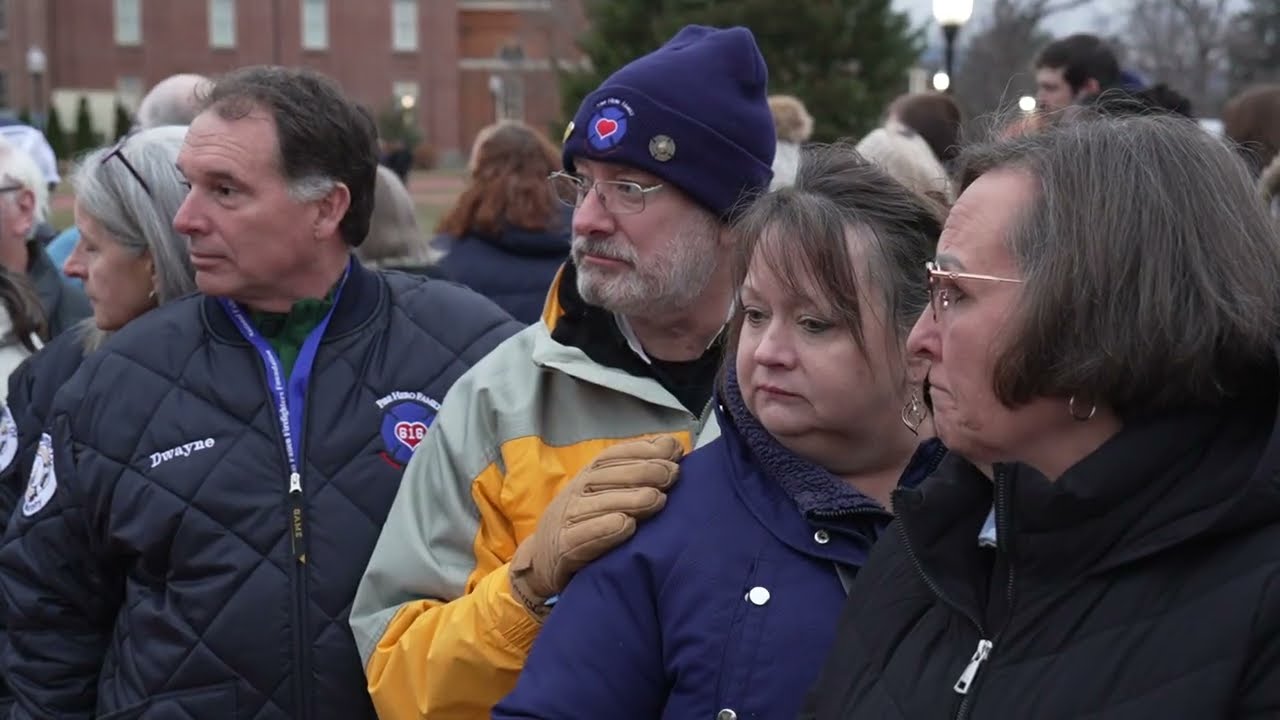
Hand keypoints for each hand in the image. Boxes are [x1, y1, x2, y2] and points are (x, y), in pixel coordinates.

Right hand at [509, 436, 683, 617]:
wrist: (542, 559)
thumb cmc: (588, 522)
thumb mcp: (608, 491)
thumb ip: (638, 469)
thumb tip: (673, 446)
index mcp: (589, 476)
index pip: (614, 455)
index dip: (642, 450)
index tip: (673, 451)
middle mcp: (577, 492)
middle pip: (608, 476)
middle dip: (643, 471)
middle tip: (672, 475)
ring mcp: (567, 519)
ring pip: (598, 505)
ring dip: (630, 500)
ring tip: (657, 499)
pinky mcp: (562, 547)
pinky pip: (582, 537)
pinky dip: (604, 531)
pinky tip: (627, 526)